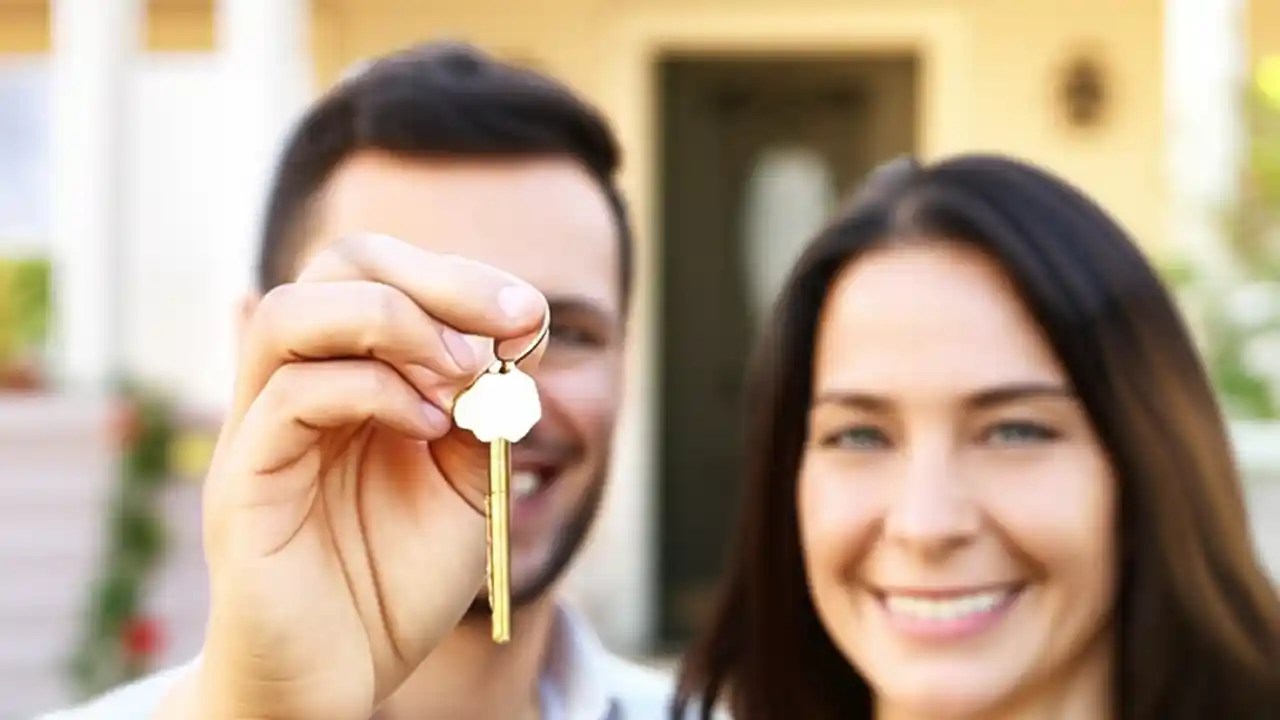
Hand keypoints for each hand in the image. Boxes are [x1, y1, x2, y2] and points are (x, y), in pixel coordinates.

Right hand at [188, 233, 546, 719]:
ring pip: (292, 313)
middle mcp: (297, 386)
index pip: (383, 272)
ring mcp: (262, 430)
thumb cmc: (397, 582)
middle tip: (506, 322)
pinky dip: (372, 391)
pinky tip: (429, 426)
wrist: (340, 680)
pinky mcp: (244, 483)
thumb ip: (485, 410)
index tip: (532, 314)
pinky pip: (290, 397)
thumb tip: (519, 329)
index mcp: (349, 376)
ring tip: (461, 372)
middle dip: (435, 278)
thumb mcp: (469, 482)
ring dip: (396, 322)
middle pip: (335, 264)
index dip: (462, 276)